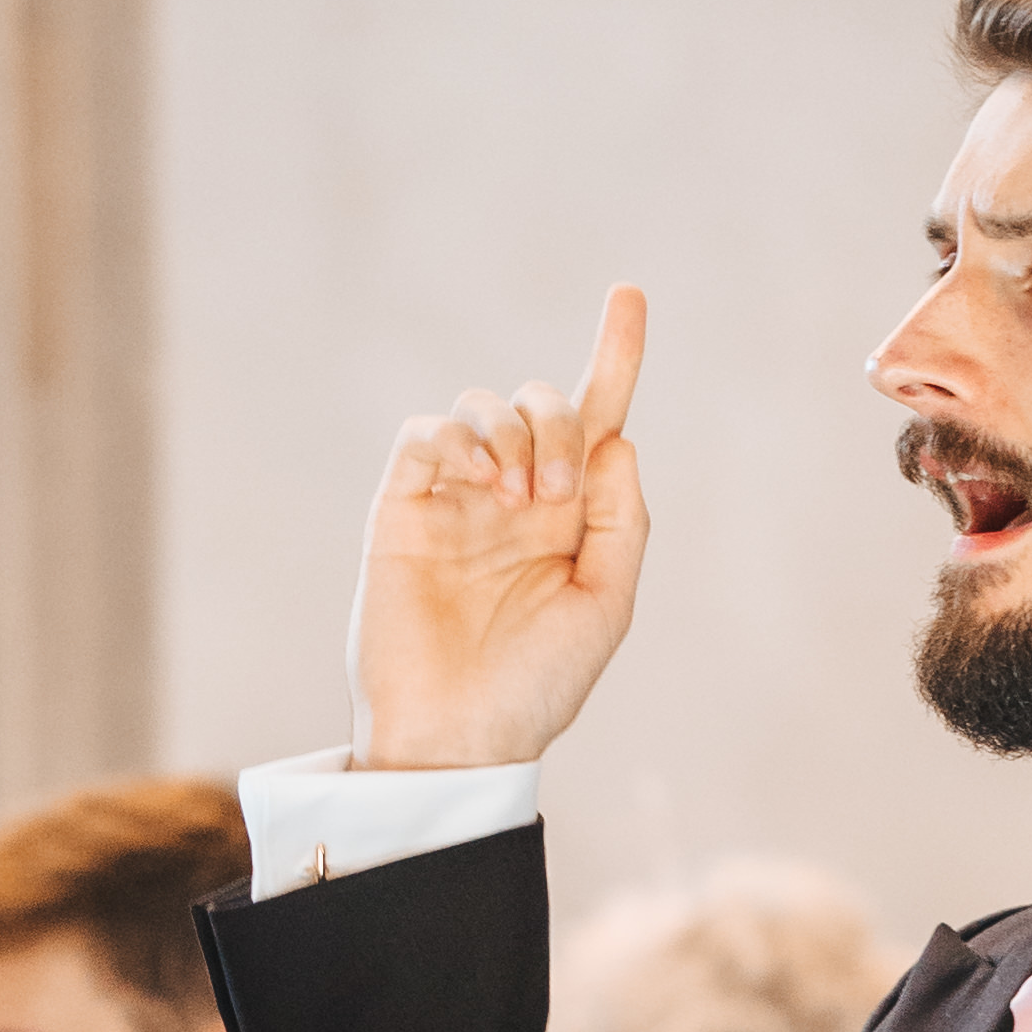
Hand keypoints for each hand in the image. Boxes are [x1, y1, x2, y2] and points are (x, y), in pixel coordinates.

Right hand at [348, 284, 648, 768]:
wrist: (459, 736)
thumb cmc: (536, 686)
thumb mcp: (606, 604)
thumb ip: (622, 519)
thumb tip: (614, 440)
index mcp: (569, 518)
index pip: (597, 420)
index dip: (615, 355)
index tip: (628, 295)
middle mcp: (513, 498)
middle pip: (544, 402)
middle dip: (562, 423)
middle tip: (558, 495)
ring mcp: (456, 500)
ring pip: (485, 405)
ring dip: (515, 433)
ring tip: (519, 500)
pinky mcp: (402, 508)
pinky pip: (427, 434)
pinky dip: (458, 437)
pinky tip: (480, 481)